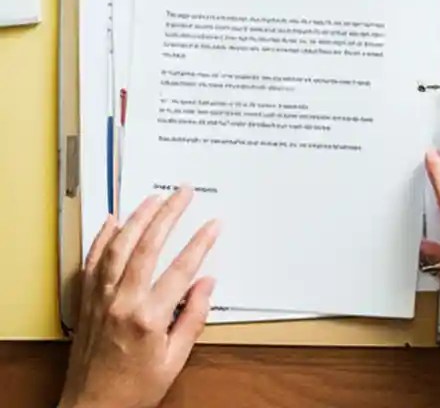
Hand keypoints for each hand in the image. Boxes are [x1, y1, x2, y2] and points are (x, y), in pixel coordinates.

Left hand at [60, 186, 220, 407]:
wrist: (92, 407)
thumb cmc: (134, 388)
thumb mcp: (175, 360)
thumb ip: (193, 318)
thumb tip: (206, 285)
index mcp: (149, 317)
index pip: (181, 269)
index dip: (200, 243)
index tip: (213, 225)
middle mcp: (121, 302)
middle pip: (147, 247)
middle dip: (168, 215)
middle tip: (182, 194)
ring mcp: (100, 299)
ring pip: (117, 247)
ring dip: (136, 219)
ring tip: (152, 199)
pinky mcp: (86, 302)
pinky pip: (93, 262)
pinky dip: (102, 239)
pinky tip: (112, 222)